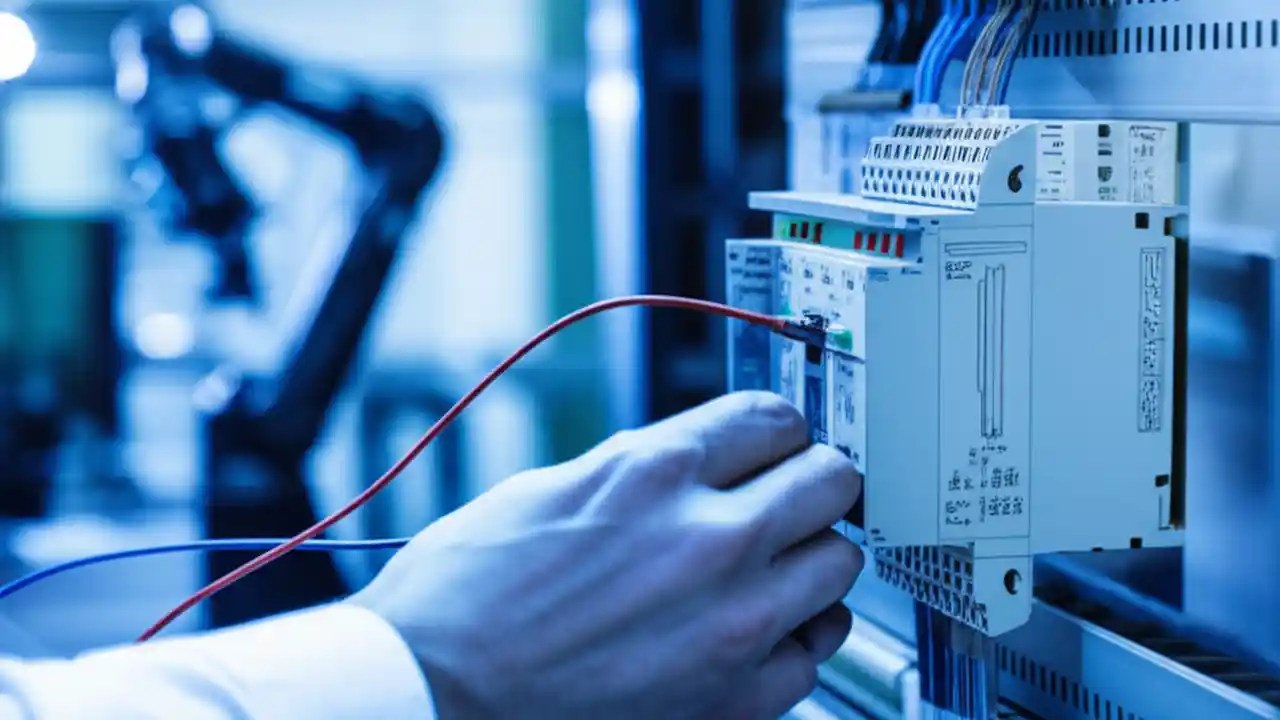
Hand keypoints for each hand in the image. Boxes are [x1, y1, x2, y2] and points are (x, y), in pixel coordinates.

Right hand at [351, 391, 863, 719]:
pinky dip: (794, 637)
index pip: (774, 417)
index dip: (778, 427)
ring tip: (770, 569)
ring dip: (810, 559)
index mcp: (654, 471)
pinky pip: (816, 651)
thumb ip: (643, 469)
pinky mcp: (736, 697)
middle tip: (791, 496)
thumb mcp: (551, 488)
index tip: (777, 442)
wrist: (434, 689)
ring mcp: (732, 622)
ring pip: (839, 564)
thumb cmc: (467, 595)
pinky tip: (755, 632)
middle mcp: (708, 538)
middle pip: (833, 480)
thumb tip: (696, 460)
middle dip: (813, 480)